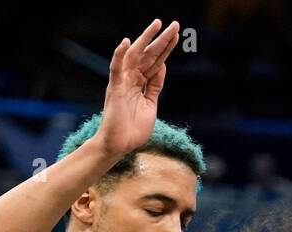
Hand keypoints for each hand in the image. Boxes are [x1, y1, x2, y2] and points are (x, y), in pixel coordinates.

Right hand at [95, 19, 181, 158]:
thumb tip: (162, 66)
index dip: (166, 49)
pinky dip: (119, 55)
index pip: (156, 62)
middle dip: (161, 39)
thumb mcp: (151, 104)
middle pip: (149, 55)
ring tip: (157, 24)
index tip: (177, 35)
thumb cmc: (133, 129)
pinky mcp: (114, 89)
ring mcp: (123, 82)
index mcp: (141, 84)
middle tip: (174, 24)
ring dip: (146, 39)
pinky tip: (126, 42)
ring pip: (135, 56)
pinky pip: (116, 69)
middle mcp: (131, 79)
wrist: (119, 146)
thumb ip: (155, 86)